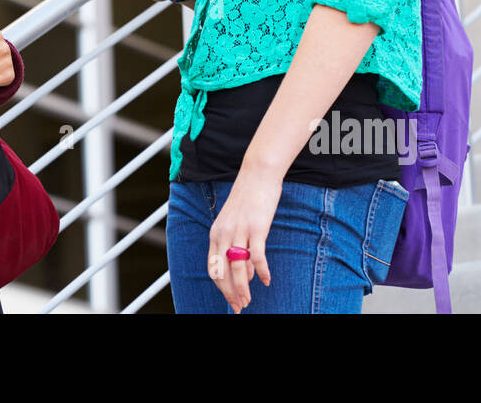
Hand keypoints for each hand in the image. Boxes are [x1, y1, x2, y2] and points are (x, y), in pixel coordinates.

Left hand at [207, 166, 280, 312]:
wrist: (257, 173)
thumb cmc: (248, 199)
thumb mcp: (237, 224)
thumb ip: (237, 248)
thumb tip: (245, 275)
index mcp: (216, 233)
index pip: (213, 268)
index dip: (221, 288)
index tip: (231, 301)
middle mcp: (224, 234)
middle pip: (223, 273)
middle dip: (230, 294)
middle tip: (239, 307)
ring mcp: (240, 231)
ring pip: (237, 269)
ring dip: (243, 289)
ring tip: (248, 301)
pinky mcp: (257, 228)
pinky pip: (257, 257)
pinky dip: (261, 271)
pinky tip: (267, 280)